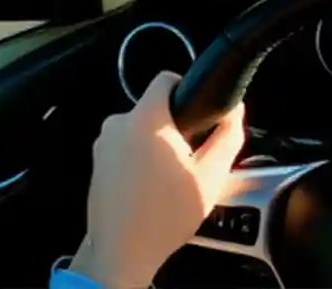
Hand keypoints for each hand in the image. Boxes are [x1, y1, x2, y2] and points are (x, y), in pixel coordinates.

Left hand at [70, 72, 245, 287]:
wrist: (121, 252)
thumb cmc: (165, 215)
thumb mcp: (210, 176)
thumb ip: (228, 136)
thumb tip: (235, 111)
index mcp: (146, 119)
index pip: (166, 79)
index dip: (187, 90)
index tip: (198, 115)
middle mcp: (117, 124)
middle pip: (154, 109)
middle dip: (174, 127)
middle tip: (189, 157)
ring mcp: (102, 145)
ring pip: (140, 130)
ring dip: (156, 145)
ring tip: (169, 178)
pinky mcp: (96, 163)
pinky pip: (125, 148)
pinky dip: (139, 160)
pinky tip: (151, 187)